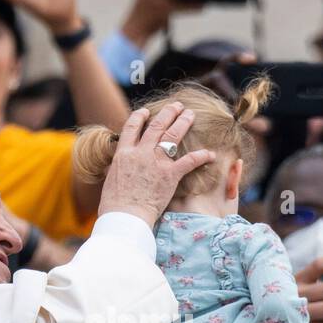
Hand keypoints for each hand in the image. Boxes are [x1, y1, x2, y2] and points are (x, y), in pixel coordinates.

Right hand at [96, 102, 215, 224]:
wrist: (125, 216)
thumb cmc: (114, 205)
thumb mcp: (111, 181)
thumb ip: (117, 170)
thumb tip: (116, 170)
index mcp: (124, 153)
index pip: (132, 126)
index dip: (140, 116)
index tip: (147, 111)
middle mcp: (140, 153)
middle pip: (156, 125)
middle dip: (168, 113)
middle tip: (177, 106)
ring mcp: (156, 162)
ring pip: (172, 135)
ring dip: (183, 122)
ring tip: (190, 114)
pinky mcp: (170, 175)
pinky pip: (189, 161)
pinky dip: (201, 156)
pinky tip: (210, 154)